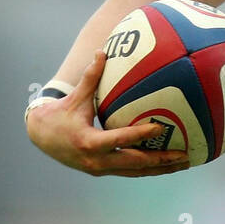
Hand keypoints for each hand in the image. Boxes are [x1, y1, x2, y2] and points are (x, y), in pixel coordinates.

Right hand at [26, 51, 190, 176]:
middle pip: (133, 163)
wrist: (40, 136)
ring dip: (160, 168)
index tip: (160, 126)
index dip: (139, 134)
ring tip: (184, 162)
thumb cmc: (60, 113)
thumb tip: (101, 51)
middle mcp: (95, 160)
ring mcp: (99, 169)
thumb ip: (90, 77)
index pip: (119, 139)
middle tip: (184, 154)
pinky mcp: (103, 171)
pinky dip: (149, 168)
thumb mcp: (75, 97)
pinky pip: (130, 171)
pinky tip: (168, 164)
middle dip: (160, 160)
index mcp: (88, 142)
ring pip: (135, 172)